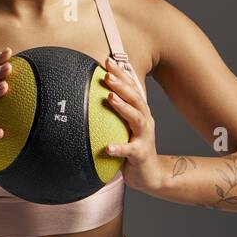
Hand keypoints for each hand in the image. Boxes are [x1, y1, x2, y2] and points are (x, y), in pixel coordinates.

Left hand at [100, 56, 162, 191]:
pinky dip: (119, 148)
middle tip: (107, 75)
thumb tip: (86, 99)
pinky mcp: (140, 155)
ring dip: (123, 107)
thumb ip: (112, 115)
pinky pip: (129, 151)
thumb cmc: (132, 149)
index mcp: (140, 113)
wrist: (150, 175)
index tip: (108, 61)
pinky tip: (107, 147)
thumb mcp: (123, 128)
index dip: (122, 75)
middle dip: (122, 85)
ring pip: (137, 119)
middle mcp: (145, 122)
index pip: (132, 90)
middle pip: (136, 99)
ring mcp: (144, 138)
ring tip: (110, 98)